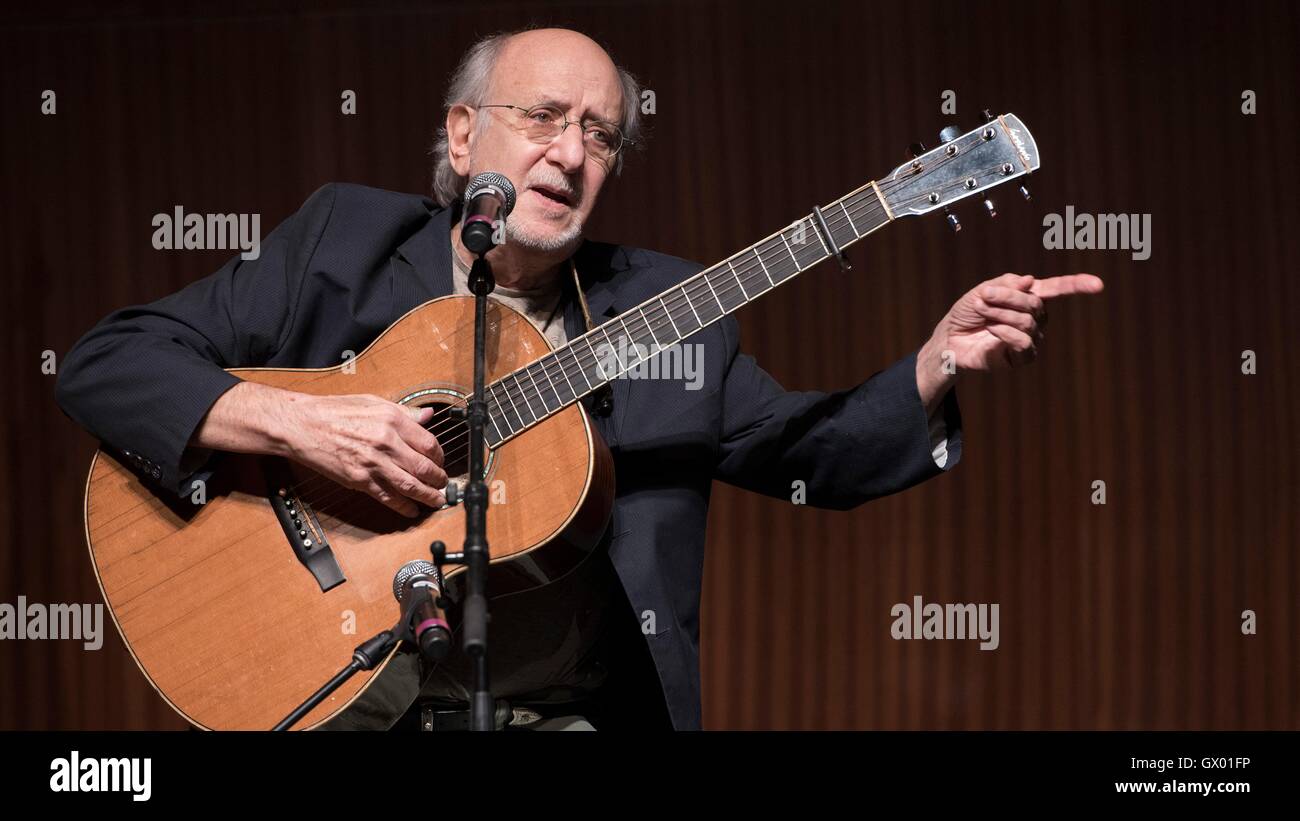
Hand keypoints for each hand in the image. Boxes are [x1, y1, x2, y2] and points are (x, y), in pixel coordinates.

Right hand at [282, 393, 447, 516]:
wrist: (302, 425)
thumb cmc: (333, 411)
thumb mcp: (372, 402)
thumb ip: (404, 412)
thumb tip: (427, 415)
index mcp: (392, 420)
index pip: (429, 443)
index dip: (440, 457)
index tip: (440, 462)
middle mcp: (386, 442)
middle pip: (424, 467)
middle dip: (439, 480)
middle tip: (444, 485)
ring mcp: (373, 463)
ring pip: (410, 486)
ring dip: (427, 496)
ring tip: (436, 501)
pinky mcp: (359, 480)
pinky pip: (387, 497)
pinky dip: (402, 506)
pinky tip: (411, 510)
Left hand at [917, 273, 1104, 411]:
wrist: (950, 339)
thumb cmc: (968, 313)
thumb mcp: (983, 291)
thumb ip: (1006, 284)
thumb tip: (1031, 281)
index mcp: (1029, 298)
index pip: (1057, 289)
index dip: (1077, 285)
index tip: (1098, 284)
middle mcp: (1034, 318)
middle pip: (1035, 303)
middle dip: (1007, 298)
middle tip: (983, 297)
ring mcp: (1030, 338)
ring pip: (1028, 322)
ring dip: (1001, 313)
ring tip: (982, 313)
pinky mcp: (1021, 357)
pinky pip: (1023, 342)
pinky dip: (1004, 332)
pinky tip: (991, 329)